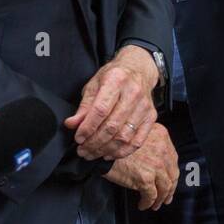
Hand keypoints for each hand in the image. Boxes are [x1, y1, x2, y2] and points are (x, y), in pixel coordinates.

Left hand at [63, 45, 158, 159]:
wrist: (139, 69)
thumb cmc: (114, 77)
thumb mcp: (94, 85)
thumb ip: (84, 106)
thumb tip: (72, 124)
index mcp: (116, 81)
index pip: (100, 110)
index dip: (88, 127)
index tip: (78, 138)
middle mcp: (133, 93)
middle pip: (112, 126)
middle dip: (94, 142)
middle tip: (82, 150)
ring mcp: (144, 106)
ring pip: (124, 136)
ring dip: (106, 149)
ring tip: (93, 153)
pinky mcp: (151, 116)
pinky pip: (138, 140)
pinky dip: (123, 152)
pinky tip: (110, 154)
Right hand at [103, 123, 178, 209]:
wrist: (102, 150)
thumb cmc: (115, 142)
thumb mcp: (139, 135)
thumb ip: (152, 143)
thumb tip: (157, 161)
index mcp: (162, 137)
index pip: (173, 159)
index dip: (171, 172)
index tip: (170, 179)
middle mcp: (162, 150)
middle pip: (172, 174)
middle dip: (170, 188)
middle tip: (167, 197)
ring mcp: (155, 165)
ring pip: (165, 187)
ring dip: (161, 198)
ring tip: (155, 204)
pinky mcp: (145, 178)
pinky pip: (151, 195)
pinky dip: (148, 202)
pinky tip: (143, 204)